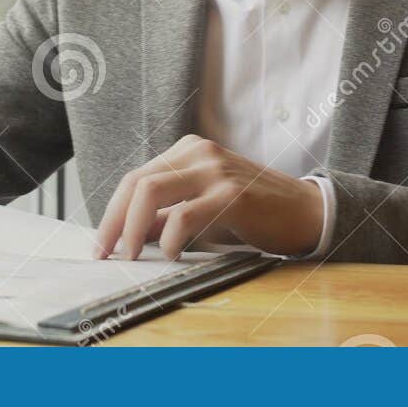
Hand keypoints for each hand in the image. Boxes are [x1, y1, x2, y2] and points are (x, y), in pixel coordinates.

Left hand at [93, 135, 322, 260]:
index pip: (135, 178)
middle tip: (106, 254)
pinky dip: (170, 238)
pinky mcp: (232, 194)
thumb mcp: (204, 209)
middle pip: (135, 182)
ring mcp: (215, 170)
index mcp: (188, 151)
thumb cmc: (254, 213)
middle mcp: (198, 153)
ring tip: (131, 255)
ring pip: (150, 191)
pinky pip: (184, 214)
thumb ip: (168, 217)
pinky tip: (172, 254)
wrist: (306, 212)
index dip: (112, 213)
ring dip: (132, 228)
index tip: (101, 244)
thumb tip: (131, 237)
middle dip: (114, 222)